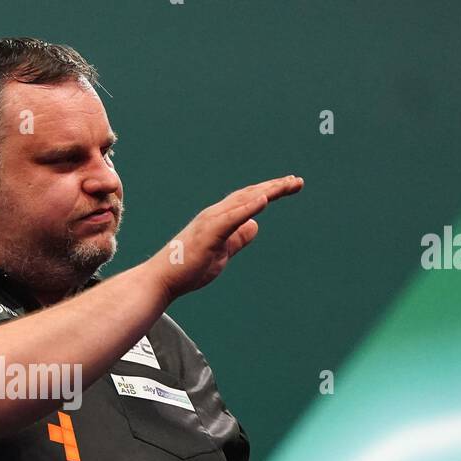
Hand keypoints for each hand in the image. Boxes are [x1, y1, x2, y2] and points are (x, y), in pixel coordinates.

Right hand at [146, 175, 303, 301]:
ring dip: (268, 191)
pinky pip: (233, 217)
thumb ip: (238, 238)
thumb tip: (256, 225)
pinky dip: (249, 206)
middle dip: (274, 187)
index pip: (247, 200)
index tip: (289, 186)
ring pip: (244, 200)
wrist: (162, 279)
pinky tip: (265, 198)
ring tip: (289, 184)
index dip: (268, 192)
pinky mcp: (209, 233)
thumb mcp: (223, 252)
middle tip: (298, 181)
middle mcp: (215, 214)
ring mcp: (211, 221)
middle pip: (250, 194)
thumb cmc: (188, 268)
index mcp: (218, 219)